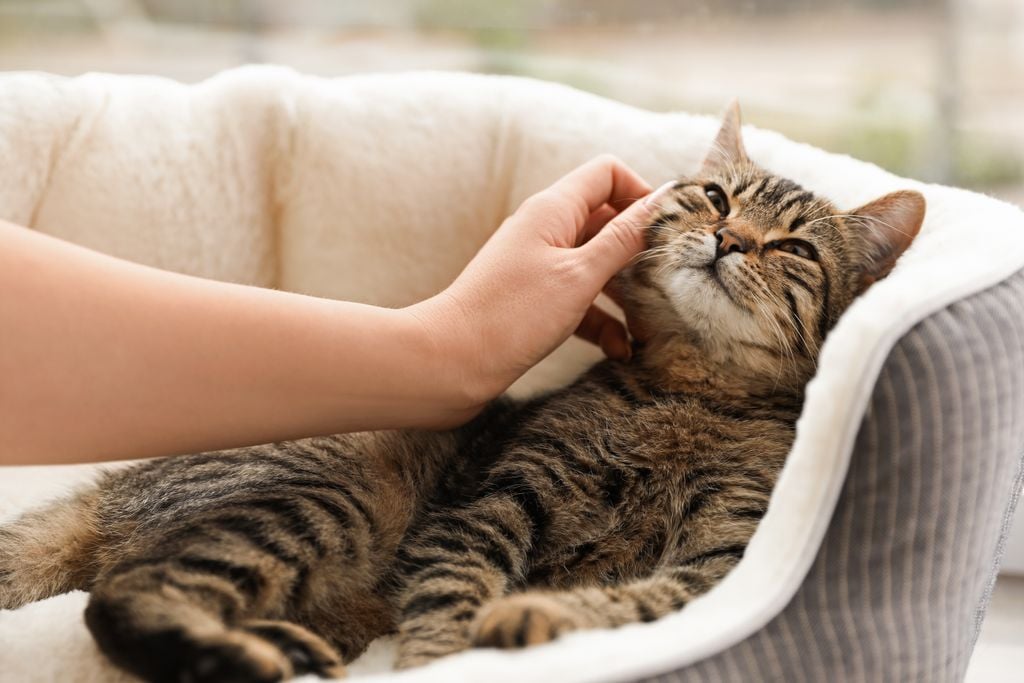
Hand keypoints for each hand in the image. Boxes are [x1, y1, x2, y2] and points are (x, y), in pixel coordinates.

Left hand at [407, 155, 666, 409]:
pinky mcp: (533, 301)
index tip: (669, 231)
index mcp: (553, 209)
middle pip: (606, 222)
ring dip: (625, 293)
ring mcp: (538, 266)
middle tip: (669, 284)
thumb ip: (624, 238)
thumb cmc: (511, 316)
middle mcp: (544, 230)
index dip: (642, 194)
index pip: (608, 174)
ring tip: (649, 326)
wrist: (449, 364)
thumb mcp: (580, 276)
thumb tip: (665, 200)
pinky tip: (619, 350)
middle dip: (639, 252)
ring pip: (596, 266)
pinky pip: (578, 300)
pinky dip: (600, 321)